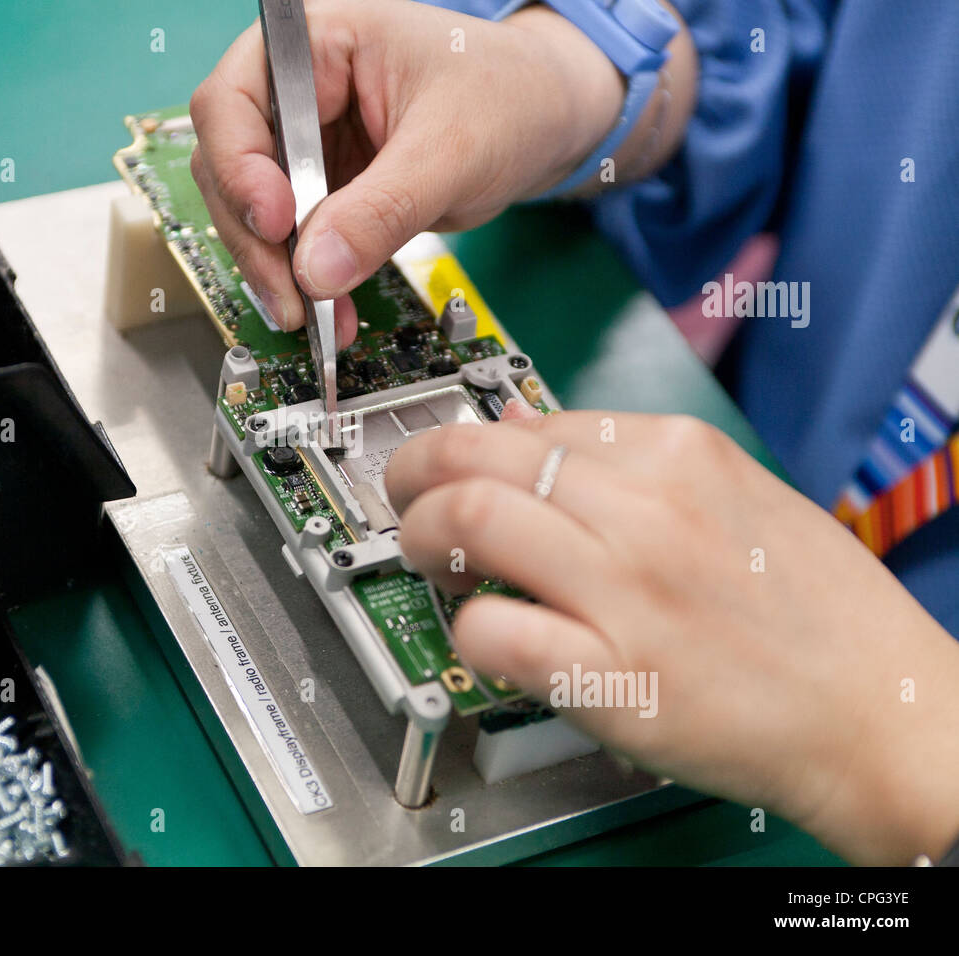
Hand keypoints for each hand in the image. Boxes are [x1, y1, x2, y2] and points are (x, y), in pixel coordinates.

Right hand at [189, 0, 629, 338]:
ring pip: (250, 214)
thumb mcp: (449, 151)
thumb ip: (382, 210)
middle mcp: (296, 91)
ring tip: (316, 317)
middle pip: (229, 166)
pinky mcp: (321, 191)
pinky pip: (292, 242)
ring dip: (276, 271)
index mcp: (316, 43)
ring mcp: (304, 144)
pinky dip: (304, 280)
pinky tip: (331, 312)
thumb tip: (316, 271)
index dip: (240, 166)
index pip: (233, 101)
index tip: (277, 221)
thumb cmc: (508, 96)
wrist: (546, 121)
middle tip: (293, 296)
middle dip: (256, 239)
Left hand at [385, 404, 958, 863]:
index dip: (466, 444)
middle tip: (407, 503)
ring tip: (429, 564)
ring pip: (465, 520)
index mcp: (677, 452)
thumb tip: (529, 439)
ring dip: (420, 539)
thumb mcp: (735, 495)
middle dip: (412, 472)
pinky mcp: (611, 673)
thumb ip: (633, 466)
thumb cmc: (813, 613)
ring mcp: (625, 588)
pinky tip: (485, 636)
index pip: (526, 420)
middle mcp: (646, 507)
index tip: (450, 469)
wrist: (879, 710)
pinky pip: (491, 629)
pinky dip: (466, 630)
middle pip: (473, 454)